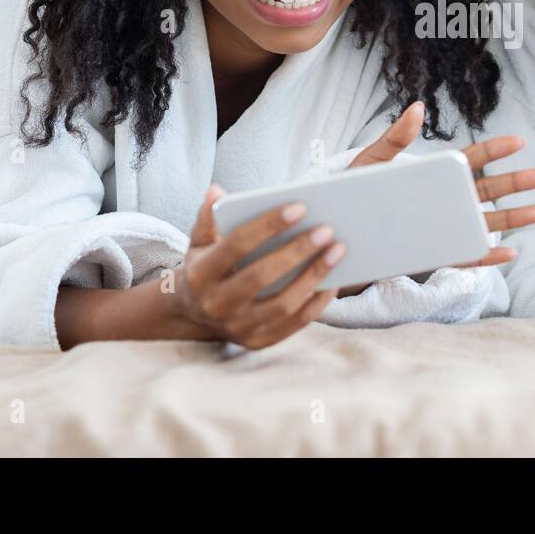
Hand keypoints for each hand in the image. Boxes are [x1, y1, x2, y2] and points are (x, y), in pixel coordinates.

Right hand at [171, 185, 344, 348]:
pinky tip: (334, 279)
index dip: (268, 225)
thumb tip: (217, 191)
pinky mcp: (258, 341)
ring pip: (283, 304)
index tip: (300, 207)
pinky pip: (295, 323)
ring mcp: (238, 327)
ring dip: (314, 276)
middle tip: (327, 230)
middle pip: (261, 276)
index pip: (236, 245)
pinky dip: (317, 302)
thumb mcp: (200, 242)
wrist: (196, 314)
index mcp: (200, 275)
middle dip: (297, 251)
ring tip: (338, 250)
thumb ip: (208, 217)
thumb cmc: (207, 267)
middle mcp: (216, 305)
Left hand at [348, 102, 534, 273]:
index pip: (472, 160)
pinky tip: (507, 253)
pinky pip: (466, 257)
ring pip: (486, 223)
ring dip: (515, 218)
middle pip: (490, 190)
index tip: (518, 141)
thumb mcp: (371, 163)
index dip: (495, 150)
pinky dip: (487, 256)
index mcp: (436, 176)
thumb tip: (417, 107)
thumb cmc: (356, 195)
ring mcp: (445, 228)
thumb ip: (393, 138)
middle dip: (519, 183)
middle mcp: (447, 201)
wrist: (336, 234)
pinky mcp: (435, 254)